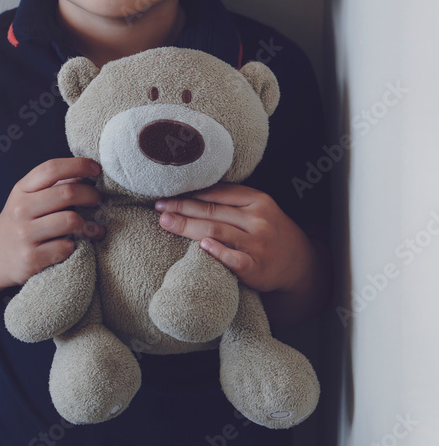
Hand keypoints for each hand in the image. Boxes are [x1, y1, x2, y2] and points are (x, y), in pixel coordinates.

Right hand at [0, 158, 104, 287]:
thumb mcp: (27, 198)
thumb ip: (54, 185)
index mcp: (21, 189)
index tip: (96, 169)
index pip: (51, 168)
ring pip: (70, 221)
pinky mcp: (31, 258)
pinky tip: (74, 246)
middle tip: (98, 199)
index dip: (78, 165)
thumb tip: (86, 173)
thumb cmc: (18, 223)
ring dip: (89, 225)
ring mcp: (25, 235)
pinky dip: (75, 246)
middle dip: (91, 195)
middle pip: (67, 193)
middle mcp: (20, 209)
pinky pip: (66, 248)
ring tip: (94, 228)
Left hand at [154, 183, 315, 294]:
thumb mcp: (257, 209)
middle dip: (181, 207)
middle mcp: (258, 219)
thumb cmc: (269, 231)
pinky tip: (202, 246)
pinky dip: (218, 252)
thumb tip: (188, 191)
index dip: (189, 193)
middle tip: (159, 206)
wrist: (301, 264)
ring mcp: (258, 244)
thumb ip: (230, 200)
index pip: (216, 193)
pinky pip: (234, 259)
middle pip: (211, 211)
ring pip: (216, 231)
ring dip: (187, 226)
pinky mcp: (257, 268)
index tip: (166, 193)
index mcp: (257, 200)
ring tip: (166, 222)